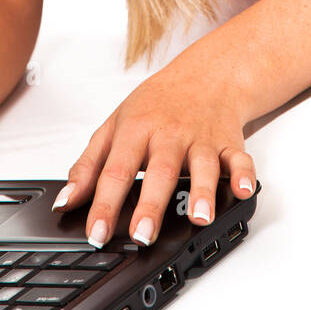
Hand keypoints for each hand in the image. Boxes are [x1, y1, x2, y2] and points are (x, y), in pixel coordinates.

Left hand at [55, 54, 255, 247]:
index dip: (105, 204)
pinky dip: (245, 174)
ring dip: (203, 192)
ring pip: (203, 166)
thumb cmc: (155, 105)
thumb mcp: (115, 126)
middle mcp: (170, 134)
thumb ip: (89, 165)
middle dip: (152, 204)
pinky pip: (241, 159)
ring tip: (198, 219)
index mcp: (137, 129)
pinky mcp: (229, 143)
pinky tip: (244, 190)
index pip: (116, 169)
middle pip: (161, 170)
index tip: (97, 234)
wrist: (205, 74)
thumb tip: (65, 201)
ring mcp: (201, 138)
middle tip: (143, 235)